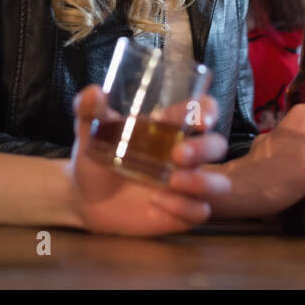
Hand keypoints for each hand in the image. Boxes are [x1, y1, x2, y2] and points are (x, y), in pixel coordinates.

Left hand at [69, 87, 230, 235]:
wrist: (85, 198)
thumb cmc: (96, 157)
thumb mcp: (90, 132)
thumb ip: (89, 110)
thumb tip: (93, 92)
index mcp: (169, 127)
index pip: (203, 111)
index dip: (209, 111)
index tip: (202, 119)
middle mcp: (184, 154)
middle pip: (217, 146)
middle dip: (204, 149)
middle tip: (177, 156)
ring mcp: (186, 184)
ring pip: (219, 184)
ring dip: (202, 182)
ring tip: (172, 182)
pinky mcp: (182, 212)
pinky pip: (199, 211)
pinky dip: (184, 208)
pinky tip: (157, 202)